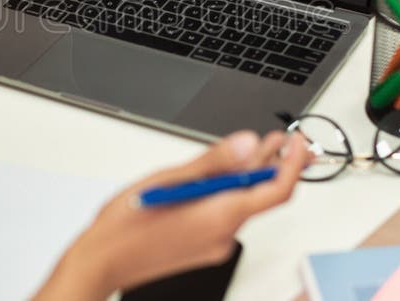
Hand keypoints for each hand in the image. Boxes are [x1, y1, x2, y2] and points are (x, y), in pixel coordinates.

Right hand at [35, 130, 307, 299]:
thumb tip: (247, 143)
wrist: (102, 262)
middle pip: (262, 196)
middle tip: (281, 139)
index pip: (277, 190)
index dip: (294, 163)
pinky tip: (222, 175)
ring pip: (244, 204)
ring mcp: (214, 243)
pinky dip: (232, 192)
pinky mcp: (202, 246)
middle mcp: (224, 234)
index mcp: (221, 215)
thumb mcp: (169, 179)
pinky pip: (227, 214)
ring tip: (256, 148)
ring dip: (252, 176)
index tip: (297, 142)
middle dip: (274, 164)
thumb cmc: (127, 225)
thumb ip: (213, 161)